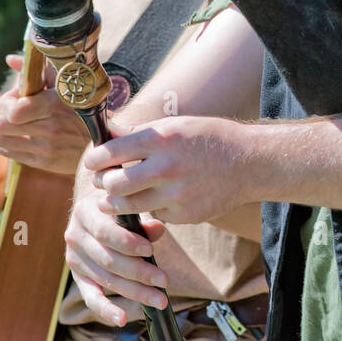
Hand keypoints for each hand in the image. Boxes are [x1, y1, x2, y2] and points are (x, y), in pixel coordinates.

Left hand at [0, 53, 89, 174]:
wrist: (107, 139)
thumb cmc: (85, 104)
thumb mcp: (67, 81)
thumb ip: (38, 70)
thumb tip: (10, 60)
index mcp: (55, 105)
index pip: (13, 110)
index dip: (3, 102)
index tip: (7, 94)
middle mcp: (50, 129)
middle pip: (1, 127)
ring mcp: (46, 149)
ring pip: (0, 142)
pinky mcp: (44, 163)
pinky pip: (7, 154)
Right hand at [65, 193, 168, 325]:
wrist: (96, 209)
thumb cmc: (118, 207)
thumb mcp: (129, 205)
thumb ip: (143, 218)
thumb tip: (158, 229)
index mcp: (85, 212)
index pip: (105, 232)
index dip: (127, 242)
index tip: (151, 249)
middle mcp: (74, 236)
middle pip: (108, 260)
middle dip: (139, 272)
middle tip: (164, 281)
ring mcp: (74, 259)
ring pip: (106, 280)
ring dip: (135, 292)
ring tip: (159, 300)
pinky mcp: (78, 277)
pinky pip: (91, 297)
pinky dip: (106, 310)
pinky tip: (122, 319)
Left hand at [83, 116, 254, 227]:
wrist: (249, 163)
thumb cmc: (208, 138)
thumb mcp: (175, 125)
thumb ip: (139, 132)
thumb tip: (106, 132)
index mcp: (161, 139)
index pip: (111, 152)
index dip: (94, 159)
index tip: (92, 162)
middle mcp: (166, 168)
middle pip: (113, 185)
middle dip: (103, 184)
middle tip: (105, 181)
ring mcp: (176, 195)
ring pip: (127, 207)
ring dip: (117, 202)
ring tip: (117, 195)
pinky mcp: (185, 215)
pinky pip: (154, 215)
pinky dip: (150, 208)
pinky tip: (158, 197)